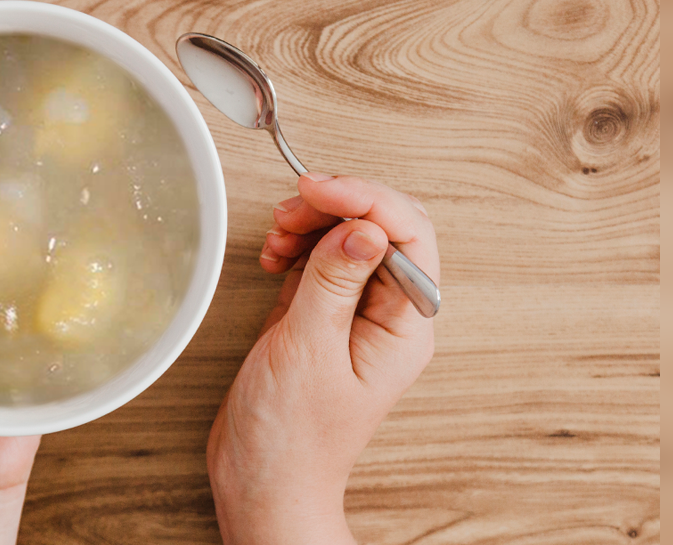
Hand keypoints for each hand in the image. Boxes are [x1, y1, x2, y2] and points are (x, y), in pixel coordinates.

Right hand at [207, 173, 438, 544]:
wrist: (263, 483)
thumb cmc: (291, 439)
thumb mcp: (308, 350)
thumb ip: (333, 281)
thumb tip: (363, 226)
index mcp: (403, 328)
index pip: (408, 237)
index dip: (366, 200)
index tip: (320, 188)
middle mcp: (386, 316)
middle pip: (381, 229)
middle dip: (337, 206)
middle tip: (292, 208)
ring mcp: (354, 314)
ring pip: (349, 238)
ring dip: (313, 223)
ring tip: (277, 234)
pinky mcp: (321, 316)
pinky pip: (321, 260)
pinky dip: (297, 246)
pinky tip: (274, 254)